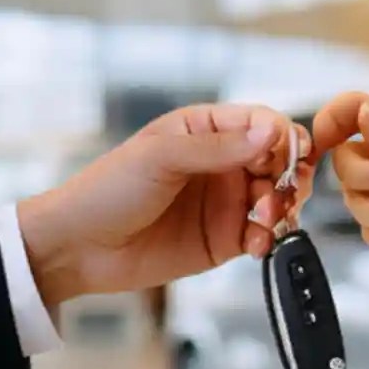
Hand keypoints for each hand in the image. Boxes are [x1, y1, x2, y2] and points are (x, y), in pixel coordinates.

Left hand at [18, 104, 312, 305]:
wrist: (79, 247)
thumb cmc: (107, 190)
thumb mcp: (161, 157)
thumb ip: (219, 147)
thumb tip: (271, 130)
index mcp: (205, 129)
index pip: (262, 121)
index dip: (282, 136)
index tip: (288, 153)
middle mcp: (221, 163)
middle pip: (279, 161)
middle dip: (288, 176)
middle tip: (280, 193)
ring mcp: (224, 202)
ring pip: (277, 199)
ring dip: (281, 209)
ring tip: (263, 222)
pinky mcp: (223, 239)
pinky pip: (261, 236)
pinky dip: (268, 240)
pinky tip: (255, 245)